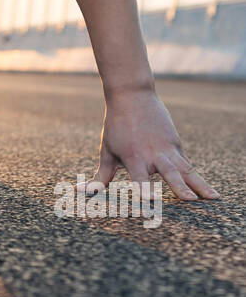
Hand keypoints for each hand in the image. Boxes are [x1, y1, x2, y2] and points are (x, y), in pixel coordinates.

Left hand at [94, 87, 217, 200]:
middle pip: (170, 173)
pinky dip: (196, 177)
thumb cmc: (116, 126)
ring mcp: (168, 148)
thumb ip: (100, 176)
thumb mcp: (106, 151)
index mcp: (133, 157)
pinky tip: (208, 192)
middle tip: (191, 201)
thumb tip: (82, 192)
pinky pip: (186, 164)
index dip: (144, 190)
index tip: (149, 202)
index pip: (139, 178)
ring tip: (214, 199)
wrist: (132, 95)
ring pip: (187, 169)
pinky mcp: (176, 144)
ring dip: (200, 185)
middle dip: (180, 188)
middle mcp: (153, 154)